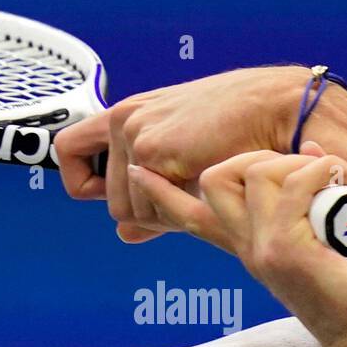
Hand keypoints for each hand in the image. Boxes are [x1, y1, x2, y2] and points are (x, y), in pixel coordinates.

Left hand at [54, 66, 309, 243]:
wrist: (276, 111)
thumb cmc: (242, 133)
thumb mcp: (185, 163)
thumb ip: (149, 195)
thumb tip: (122, 235)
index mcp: (129, 114)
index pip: (70, 153)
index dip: (85, 183)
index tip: (107, 194)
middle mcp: (123, 118)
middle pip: (109, 201)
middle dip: (147, 213)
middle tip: (188, 193)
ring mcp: (134, 133)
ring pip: (127, 212)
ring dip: (165, 215)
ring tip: (201, 186)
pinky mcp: (151, 150)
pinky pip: (148, 212)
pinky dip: (176, 213)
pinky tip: (202, 185)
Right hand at [129, 142, 346, 346]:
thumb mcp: (338, 241)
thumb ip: (319, 199)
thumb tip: (310, 150)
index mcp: (256, 250)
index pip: (194, 219)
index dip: (164, 195)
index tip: (138, 174)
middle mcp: (251, 249)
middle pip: (214, 178)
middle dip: (258, 155)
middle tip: (311, 170)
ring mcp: (263, 249)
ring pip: (255, 169)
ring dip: (305, 164)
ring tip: (344, 187)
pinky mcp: (286, 250)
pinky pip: (296, 184)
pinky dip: (328, 173)